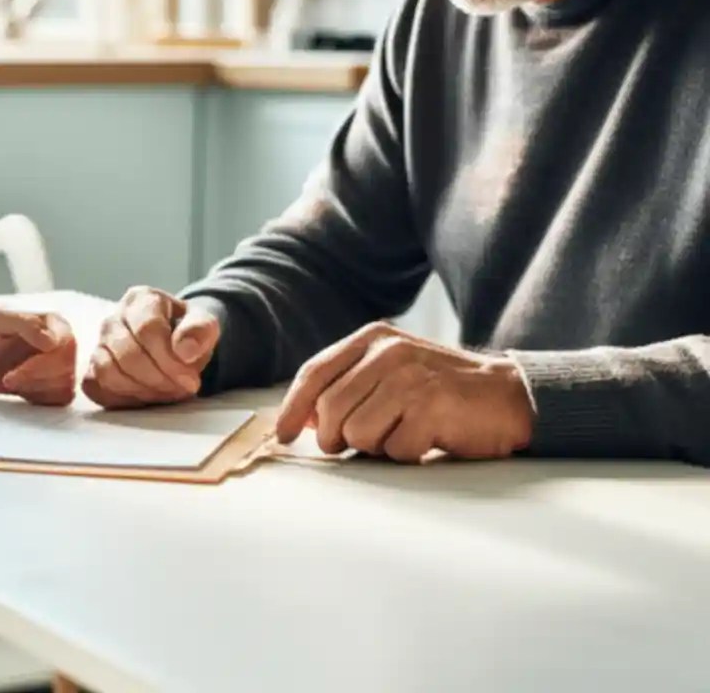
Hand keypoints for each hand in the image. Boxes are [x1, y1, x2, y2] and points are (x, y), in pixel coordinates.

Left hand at [0, 309, 76, 405]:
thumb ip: (24, 323)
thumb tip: (52, 341)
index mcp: (54, 322)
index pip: (67, 344)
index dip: (43, 363)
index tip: (14, 372)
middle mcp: (63, 342)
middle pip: (68, 366)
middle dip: (35, 377)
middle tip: (7, 379)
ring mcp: (62, 364)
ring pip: (66, 384)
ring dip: (34, 388)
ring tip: (9, 381)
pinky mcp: (57, 385)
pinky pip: (63, 398)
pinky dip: (40, 398)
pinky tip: (21, 390)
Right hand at [81, 287, 220, 409]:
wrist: (176, 347)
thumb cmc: (186, 334)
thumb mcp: (205, 326)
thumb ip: (200, 331)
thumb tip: (186, 350)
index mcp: (141, 299)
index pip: (147, 329)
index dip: (169, 359)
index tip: (190, 378)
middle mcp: (114, 318)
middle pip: (127, 354)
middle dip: (158, 379)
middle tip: (180, 389)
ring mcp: (99, 344)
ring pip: (108, 371)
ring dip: (141, 390)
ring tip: (165, 392)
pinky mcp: (92, 368)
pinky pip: (95, 387)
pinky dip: (121, 398)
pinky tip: (145, 397)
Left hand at [275, 322, 534, 463]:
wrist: (509, 397)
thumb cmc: (442, 392)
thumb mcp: (391, 373)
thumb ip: (347, 386)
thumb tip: (301, 420)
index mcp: (373, 338)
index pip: (315, 373)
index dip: (293, 408)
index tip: (283, 435)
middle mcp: (389, 352)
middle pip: (330, 411)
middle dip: (340, 438)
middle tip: (371, 439)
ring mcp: (410, 377)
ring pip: (357, 434)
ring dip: (379, 446)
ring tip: (407, 430)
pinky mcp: (431, 406)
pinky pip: (394, 450)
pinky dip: (408, 453)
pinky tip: (430, 436)